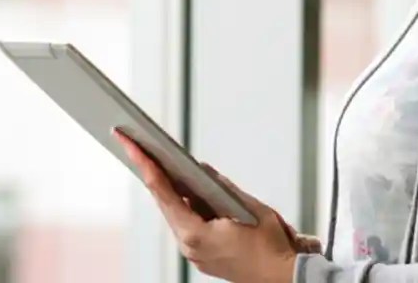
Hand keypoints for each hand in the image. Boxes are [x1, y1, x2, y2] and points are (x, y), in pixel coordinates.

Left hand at [112, 128, 300, 282]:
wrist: (284, 278)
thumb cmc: (271, 248)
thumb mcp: (249, 207)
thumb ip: (222, 187)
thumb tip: (202, 171)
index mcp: (196, 236)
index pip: (164, 193)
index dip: (147, 166)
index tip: (133, 147)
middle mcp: (189, 247)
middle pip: (165, 203)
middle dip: (153, 174)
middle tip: (138, 148)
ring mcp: (195, 254)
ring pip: (176, 214)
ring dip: (170, 190)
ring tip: (157, 163)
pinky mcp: (203, 256)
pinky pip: (188, 224)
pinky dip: (185, 206)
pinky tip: (184, 190)